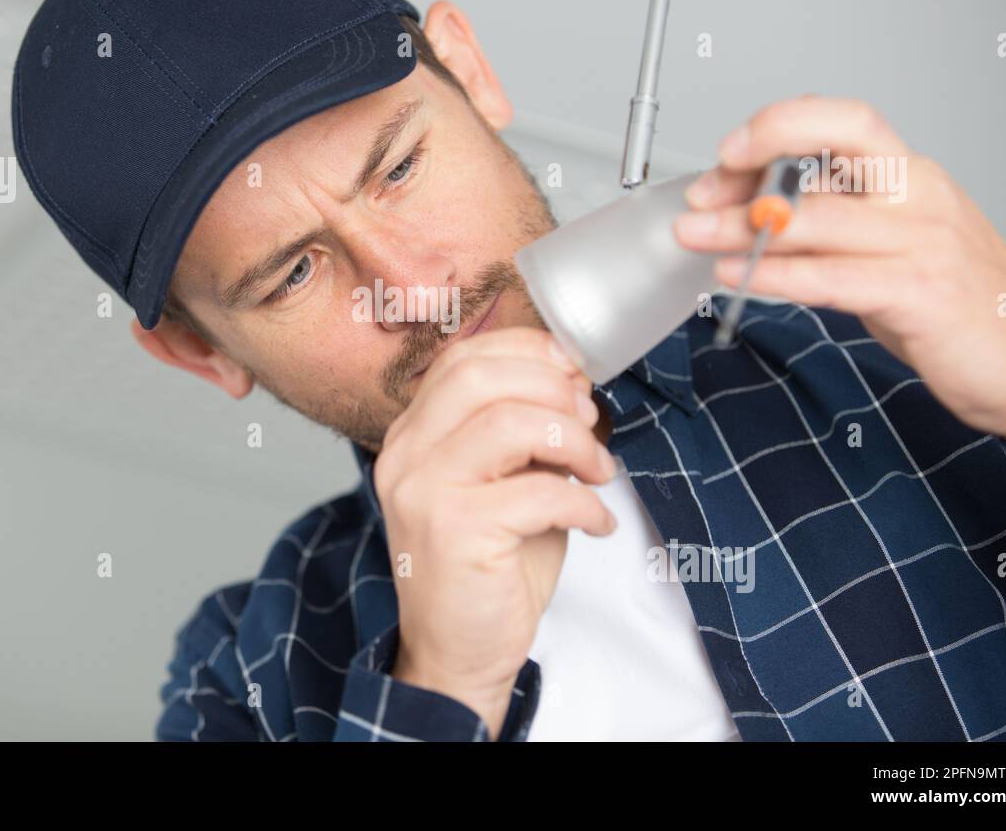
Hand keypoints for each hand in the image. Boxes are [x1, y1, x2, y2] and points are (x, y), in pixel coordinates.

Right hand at [373, 326, 617, 738]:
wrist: (458, 654)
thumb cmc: (487, 567)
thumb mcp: (505, 483)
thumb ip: (523, 433)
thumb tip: (572, 386)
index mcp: (412, 435)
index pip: (463, 359)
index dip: (528, 352)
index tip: (573, 374)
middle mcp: (406, 455)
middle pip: (480, 376)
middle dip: (551, 387)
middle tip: (588, 420)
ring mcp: (424, 491)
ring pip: (509, 423)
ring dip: (574, 442)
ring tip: (599, 472)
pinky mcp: (454, 532)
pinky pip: (537, 491)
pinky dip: (584, 503)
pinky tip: (597, 523)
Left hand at [672, 95, 1005, 460]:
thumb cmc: (963, 309)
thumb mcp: (894, 251)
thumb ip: (837, 229)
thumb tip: (760, 218)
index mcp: (911, 179)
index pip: (845, 122)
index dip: (782, 124)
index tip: (731, 151)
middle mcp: (918, 198)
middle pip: (827, 153)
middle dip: (752, 166)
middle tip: (702, 192)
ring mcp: (924, 243)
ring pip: (817, 218)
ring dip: (743, 227)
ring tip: (696, 235)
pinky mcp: (922, 294)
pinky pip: (831, 278)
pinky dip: (775, 274)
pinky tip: (736, 274)